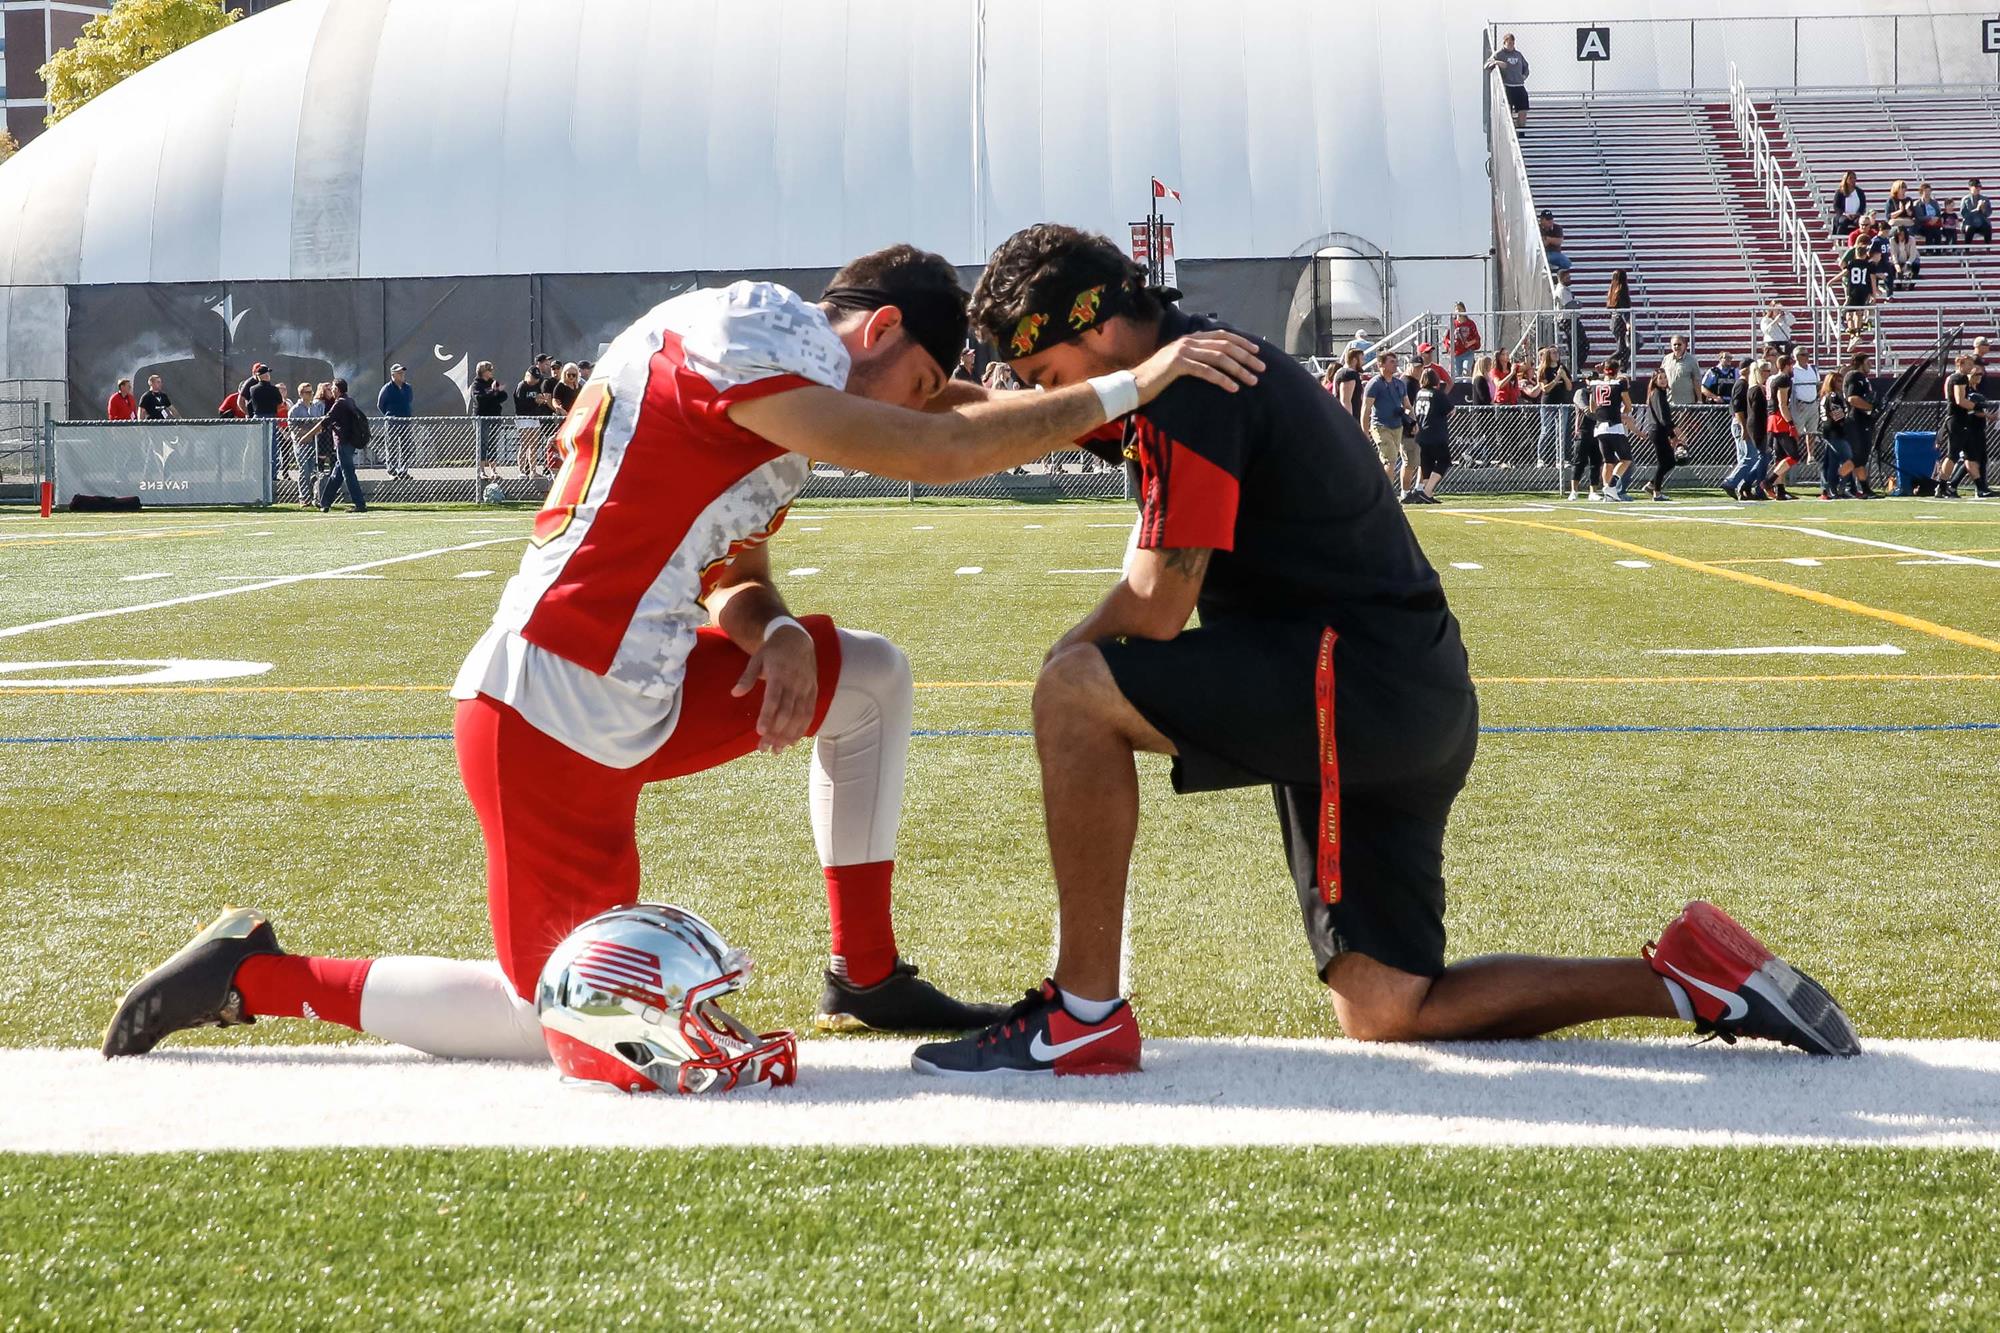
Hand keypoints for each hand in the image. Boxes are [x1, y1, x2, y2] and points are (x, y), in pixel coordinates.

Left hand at [732, 623, 816, 752]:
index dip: (768, 716)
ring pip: (800, 716)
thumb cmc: (772, 651)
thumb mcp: (756, 659)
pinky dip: (802, 729)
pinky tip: (793, 742)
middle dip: (776, 732)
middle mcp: (795, 682)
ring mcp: (806, 687)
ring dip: (789, 735)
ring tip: (777, 750)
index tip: (760, 732)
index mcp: (780, 673)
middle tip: (764, 748)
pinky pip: (809, 713)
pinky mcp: (813, 691)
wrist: (797, 639)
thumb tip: (734, 693)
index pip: (774, 699)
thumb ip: (747, 677)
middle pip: (787, 712)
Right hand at [1132, 331, 1263, 403]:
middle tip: (1261, 369)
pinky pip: (1206, 371)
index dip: (1242, 342)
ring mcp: (1183, 351)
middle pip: (1225, 346)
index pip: (1223, 336)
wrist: (1135, 383)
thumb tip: (1219, 363)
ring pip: (1219, 358)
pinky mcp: (1178, 365)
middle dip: (1246, 357)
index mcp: (1191, 338)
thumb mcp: (1181, 363)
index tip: (1257, 352)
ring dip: (1239, 370)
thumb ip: (1197, 358)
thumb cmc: (1159, 377)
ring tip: (1252, 381)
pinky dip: (1223, 380)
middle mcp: (1189, 341)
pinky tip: (1233, 388)